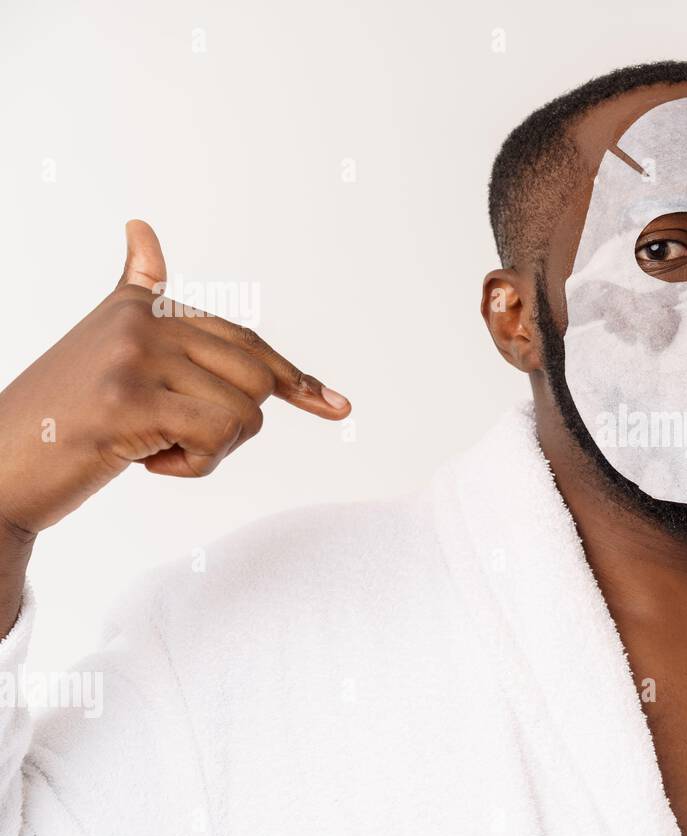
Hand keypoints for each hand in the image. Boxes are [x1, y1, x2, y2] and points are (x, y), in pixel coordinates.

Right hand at [0, 221, 350, 538]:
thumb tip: (141, 227)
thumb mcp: (104, 346)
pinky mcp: (131, 402)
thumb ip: (138, 294)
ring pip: (244, 413)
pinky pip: (217, 436)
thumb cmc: (60, 417)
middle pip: (256, 378)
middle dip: (235, 424)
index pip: (246, 341)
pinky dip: (196, 466)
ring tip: (153, 449)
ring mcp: (135, 358)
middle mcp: (142, 321)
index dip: (294, 379)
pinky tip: (149, 464)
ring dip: (211, 451)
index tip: (336, 406)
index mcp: (144, 306)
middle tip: (178, 439)